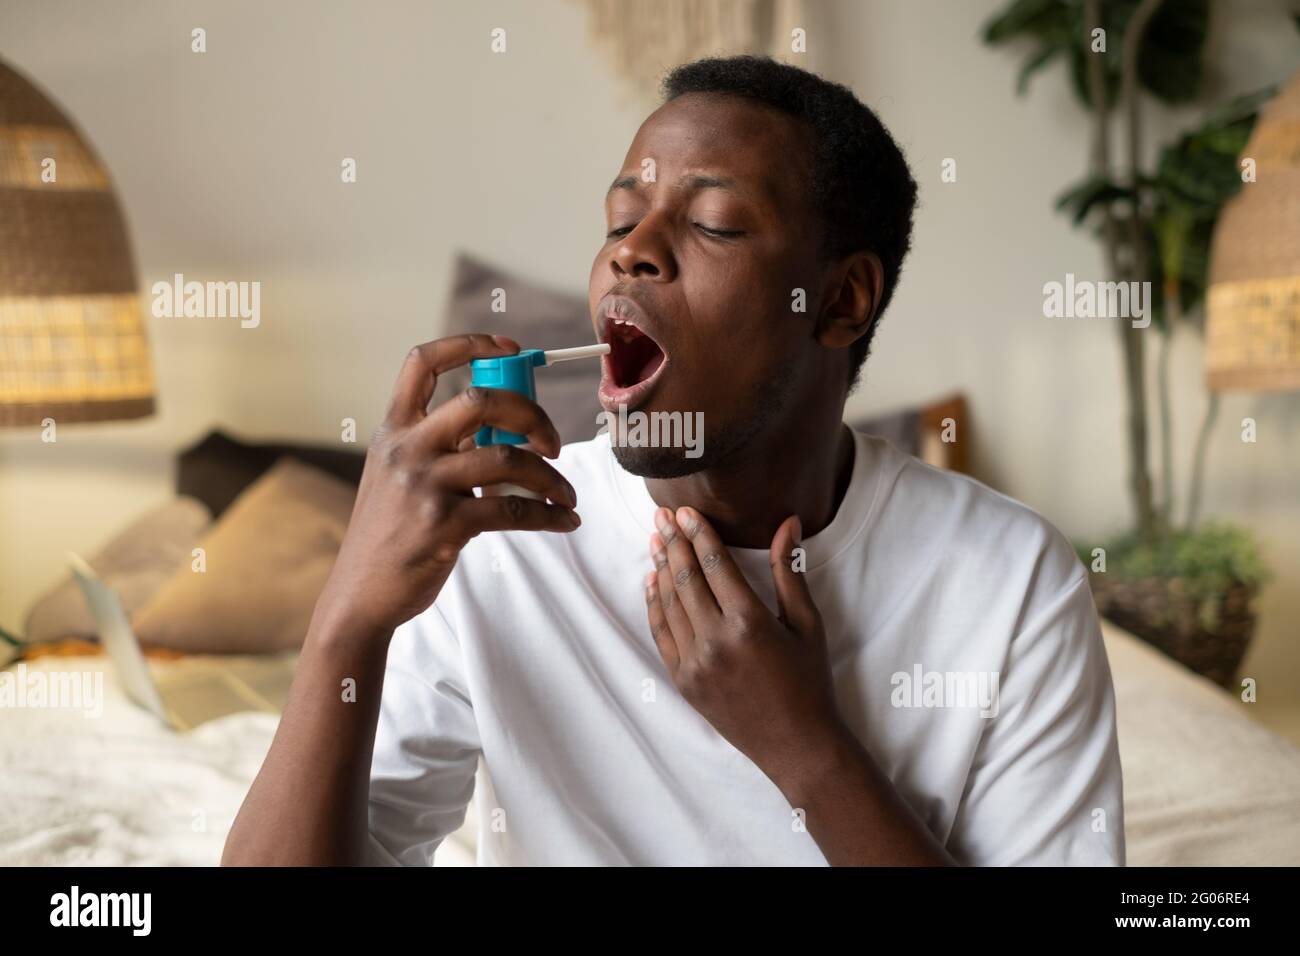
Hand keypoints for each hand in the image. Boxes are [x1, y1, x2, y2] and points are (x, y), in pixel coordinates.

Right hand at [316, 334, 580, 637]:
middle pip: (480, 400)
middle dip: (531, 414)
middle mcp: (406, 449)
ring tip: (566, 494)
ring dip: (550, 477)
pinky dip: (548, 514)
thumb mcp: (399, 476)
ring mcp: (424, 485)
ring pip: (507, 459)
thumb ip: (442, 447)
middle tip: (553, 442)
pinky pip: (513, 508)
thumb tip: (506, 427)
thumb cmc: (390, 534)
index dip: (469, 345)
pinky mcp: (444, 525)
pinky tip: (564, 521)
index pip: (422, 362)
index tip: (510, 349)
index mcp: (393, 430)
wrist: (361, 595)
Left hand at [644, 506, 843, 775]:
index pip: (715, 564)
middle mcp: (717, 641)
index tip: (685, 511)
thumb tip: (788, 523)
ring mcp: (695, 663)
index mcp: (750, 622)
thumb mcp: (808, 625)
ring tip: (655, 541)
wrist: (797, 745)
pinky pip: (662, 634)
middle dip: (673, 543)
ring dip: (660, 568)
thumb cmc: (810, 683)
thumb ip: (790, 572)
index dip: (698, 534)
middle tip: (661, 515)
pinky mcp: (683, 682)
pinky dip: (654, 605)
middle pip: (686, 578)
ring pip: (669, 604)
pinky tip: (652, 582)